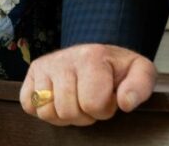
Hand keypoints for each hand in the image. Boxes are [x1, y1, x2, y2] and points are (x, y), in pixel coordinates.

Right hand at [19, 44, 156, 126]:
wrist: (98, 54)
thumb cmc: (117, 68)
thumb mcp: (140, 72)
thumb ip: (140, 87)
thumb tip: (125, 102)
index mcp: (92, 56)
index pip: (94, 104)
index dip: (105, 109)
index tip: (109, 97)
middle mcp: (64, 57)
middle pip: (68, 110)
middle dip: (84, 114)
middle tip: (91, 101)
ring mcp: (45, 65)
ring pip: (47, 111)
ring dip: (64, 115)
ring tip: (76, 101)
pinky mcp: (32, 73)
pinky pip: (28, 104)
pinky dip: (43, 110)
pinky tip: (59, 100)